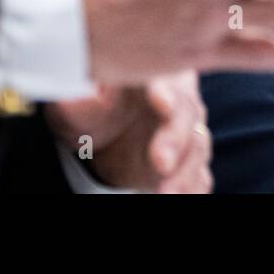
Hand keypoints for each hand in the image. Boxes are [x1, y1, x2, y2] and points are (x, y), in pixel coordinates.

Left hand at [47, 73, 210, 192]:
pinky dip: (195, 186)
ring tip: (168, 192)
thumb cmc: (91, 112)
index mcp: (148, 77)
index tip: (161, 101)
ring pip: (197, 146)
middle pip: (186, 113)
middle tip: (161, 160)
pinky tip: (187, 196)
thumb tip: (86, 96)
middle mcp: (175, 101)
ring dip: (185, 171)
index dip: (164, 90)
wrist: (104, 137)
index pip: (161, 77)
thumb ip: (79, 100)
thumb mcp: (74, 105)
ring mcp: (185, 134)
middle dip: (175, 138)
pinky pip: (199, 175)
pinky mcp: (187, 164)